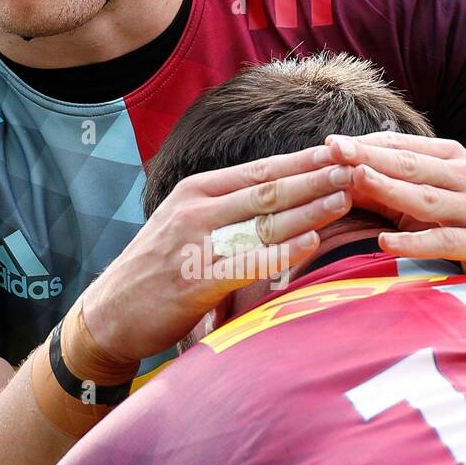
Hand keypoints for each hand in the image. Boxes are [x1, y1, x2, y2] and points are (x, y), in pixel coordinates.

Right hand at [80, 144, 352, 363]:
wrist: (109, 313)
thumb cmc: (154, 269)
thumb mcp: (181, 223)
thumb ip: (222, 209)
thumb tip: (276, 195)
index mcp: (194, 191)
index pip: (258, 170)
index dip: (301, 160)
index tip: (339, 151)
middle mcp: (195, 210)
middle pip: (267, 189)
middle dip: (314, 176)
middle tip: (355, 165)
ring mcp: (195, 244)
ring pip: (263, 220)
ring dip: (309, 207)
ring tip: (345, 196)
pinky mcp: (197, 280)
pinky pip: (248, 262)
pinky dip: (283, 251)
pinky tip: (312, 242)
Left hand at [325, 132, 465, 274]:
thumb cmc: (460, 214)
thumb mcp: (429, 191)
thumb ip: (387, 183)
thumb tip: (333, 174)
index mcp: (450, 157)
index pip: (401, 146)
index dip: (365, 144)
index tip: (329, 143)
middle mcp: (465, 177)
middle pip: (410, 166)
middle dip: (370, 157)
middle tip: (333, 150)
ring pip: (425, 198)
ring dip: (388, 188)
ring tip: (355, 179)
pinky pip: (443, 242)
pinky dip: (413, 242)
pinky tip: (384, 242)